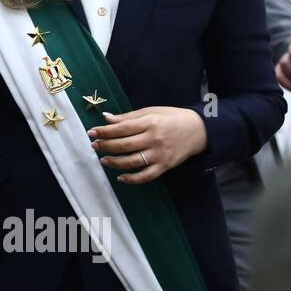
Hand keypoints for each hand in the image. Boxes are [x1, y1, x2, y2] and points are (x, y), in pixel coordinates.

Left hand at [88, 106, 207, 183]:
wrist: (199, 130)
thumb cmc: (171, 118)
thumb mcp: (151, 111)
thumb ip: (128, 117)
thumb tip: (106, 118)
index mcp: (150, 122)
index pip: (122, 128)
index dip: (105, 131)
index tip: (91, 132)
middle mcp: (154, 139)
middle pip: (124, 145)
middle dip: (106, 146)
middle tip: (94, 146)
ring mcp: (160, 154)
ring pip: (132, 161)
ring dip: (115, 162)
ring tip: (103, 160)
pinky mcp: (165, 166)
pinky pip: (146, 176)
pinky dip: (132, 179)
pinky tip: (121, 177)